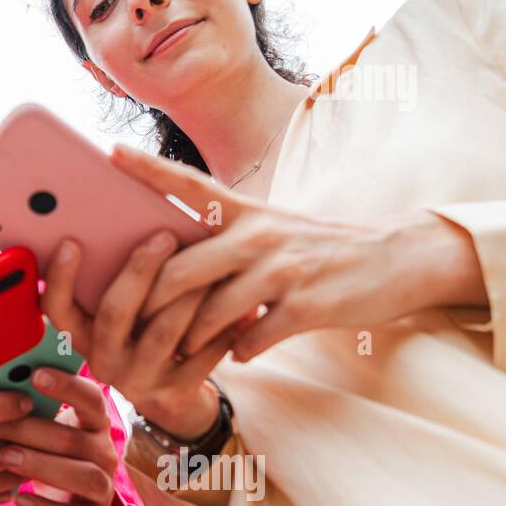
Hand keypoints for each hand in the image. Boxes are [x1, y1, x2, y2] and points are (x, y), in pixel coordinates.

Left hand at [0, 369, 119, 505]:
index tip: (35, 374)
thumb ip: (26, 407)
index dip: (67, 385)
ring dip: (40, 465)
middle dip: (27, 430)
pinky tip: (18, 500)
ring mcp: (104, 487)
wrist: (67, 501)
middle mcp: (104, 451)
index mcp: (93, 422)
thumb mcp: (41, 427)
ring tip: (4, 457)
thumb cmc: (46, 451)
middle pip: (73, 438)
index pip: (91, 398)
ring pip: (82, 475)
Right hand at [41, 231, 226, 440]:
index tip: (71, 241)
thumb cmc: (148, 335)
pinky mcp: (173, 394)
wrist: (177, 398)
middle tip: (164, 236)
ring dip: (190, 293)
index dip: (60, 278)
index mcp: (83, 337)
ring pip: (164, 330)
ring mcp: (137, 381)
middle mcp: (103, 362)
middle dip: (140, 270)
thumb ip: (118, 282)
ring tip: (213, 263)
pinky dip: (222, 325)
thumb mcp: (126, 316)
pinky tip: (240, 302)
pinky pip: (200, 352)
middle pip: (114, 312)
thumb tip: (126, 221)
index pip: (57, 309)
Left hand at [108, 144, 488, 362]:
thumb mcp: (271, 229)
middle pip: (181, 270)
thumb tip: (171, 261)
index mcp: (246, 213)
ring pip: (210, 313)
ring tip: (183, 349)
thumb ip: (225, 239)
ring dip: (191, 339)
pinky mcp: (305, 306)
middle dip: (150, 303)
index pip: (189, 184)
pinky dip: (239, 353)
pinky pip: (251, 340)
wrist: (395, 261)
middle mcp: (259, 236)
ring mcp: (282, 271)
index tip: (110, 152)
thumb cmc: (319, 249)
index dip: (148, 168)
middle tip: (130, 324)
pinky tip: (240, 354)